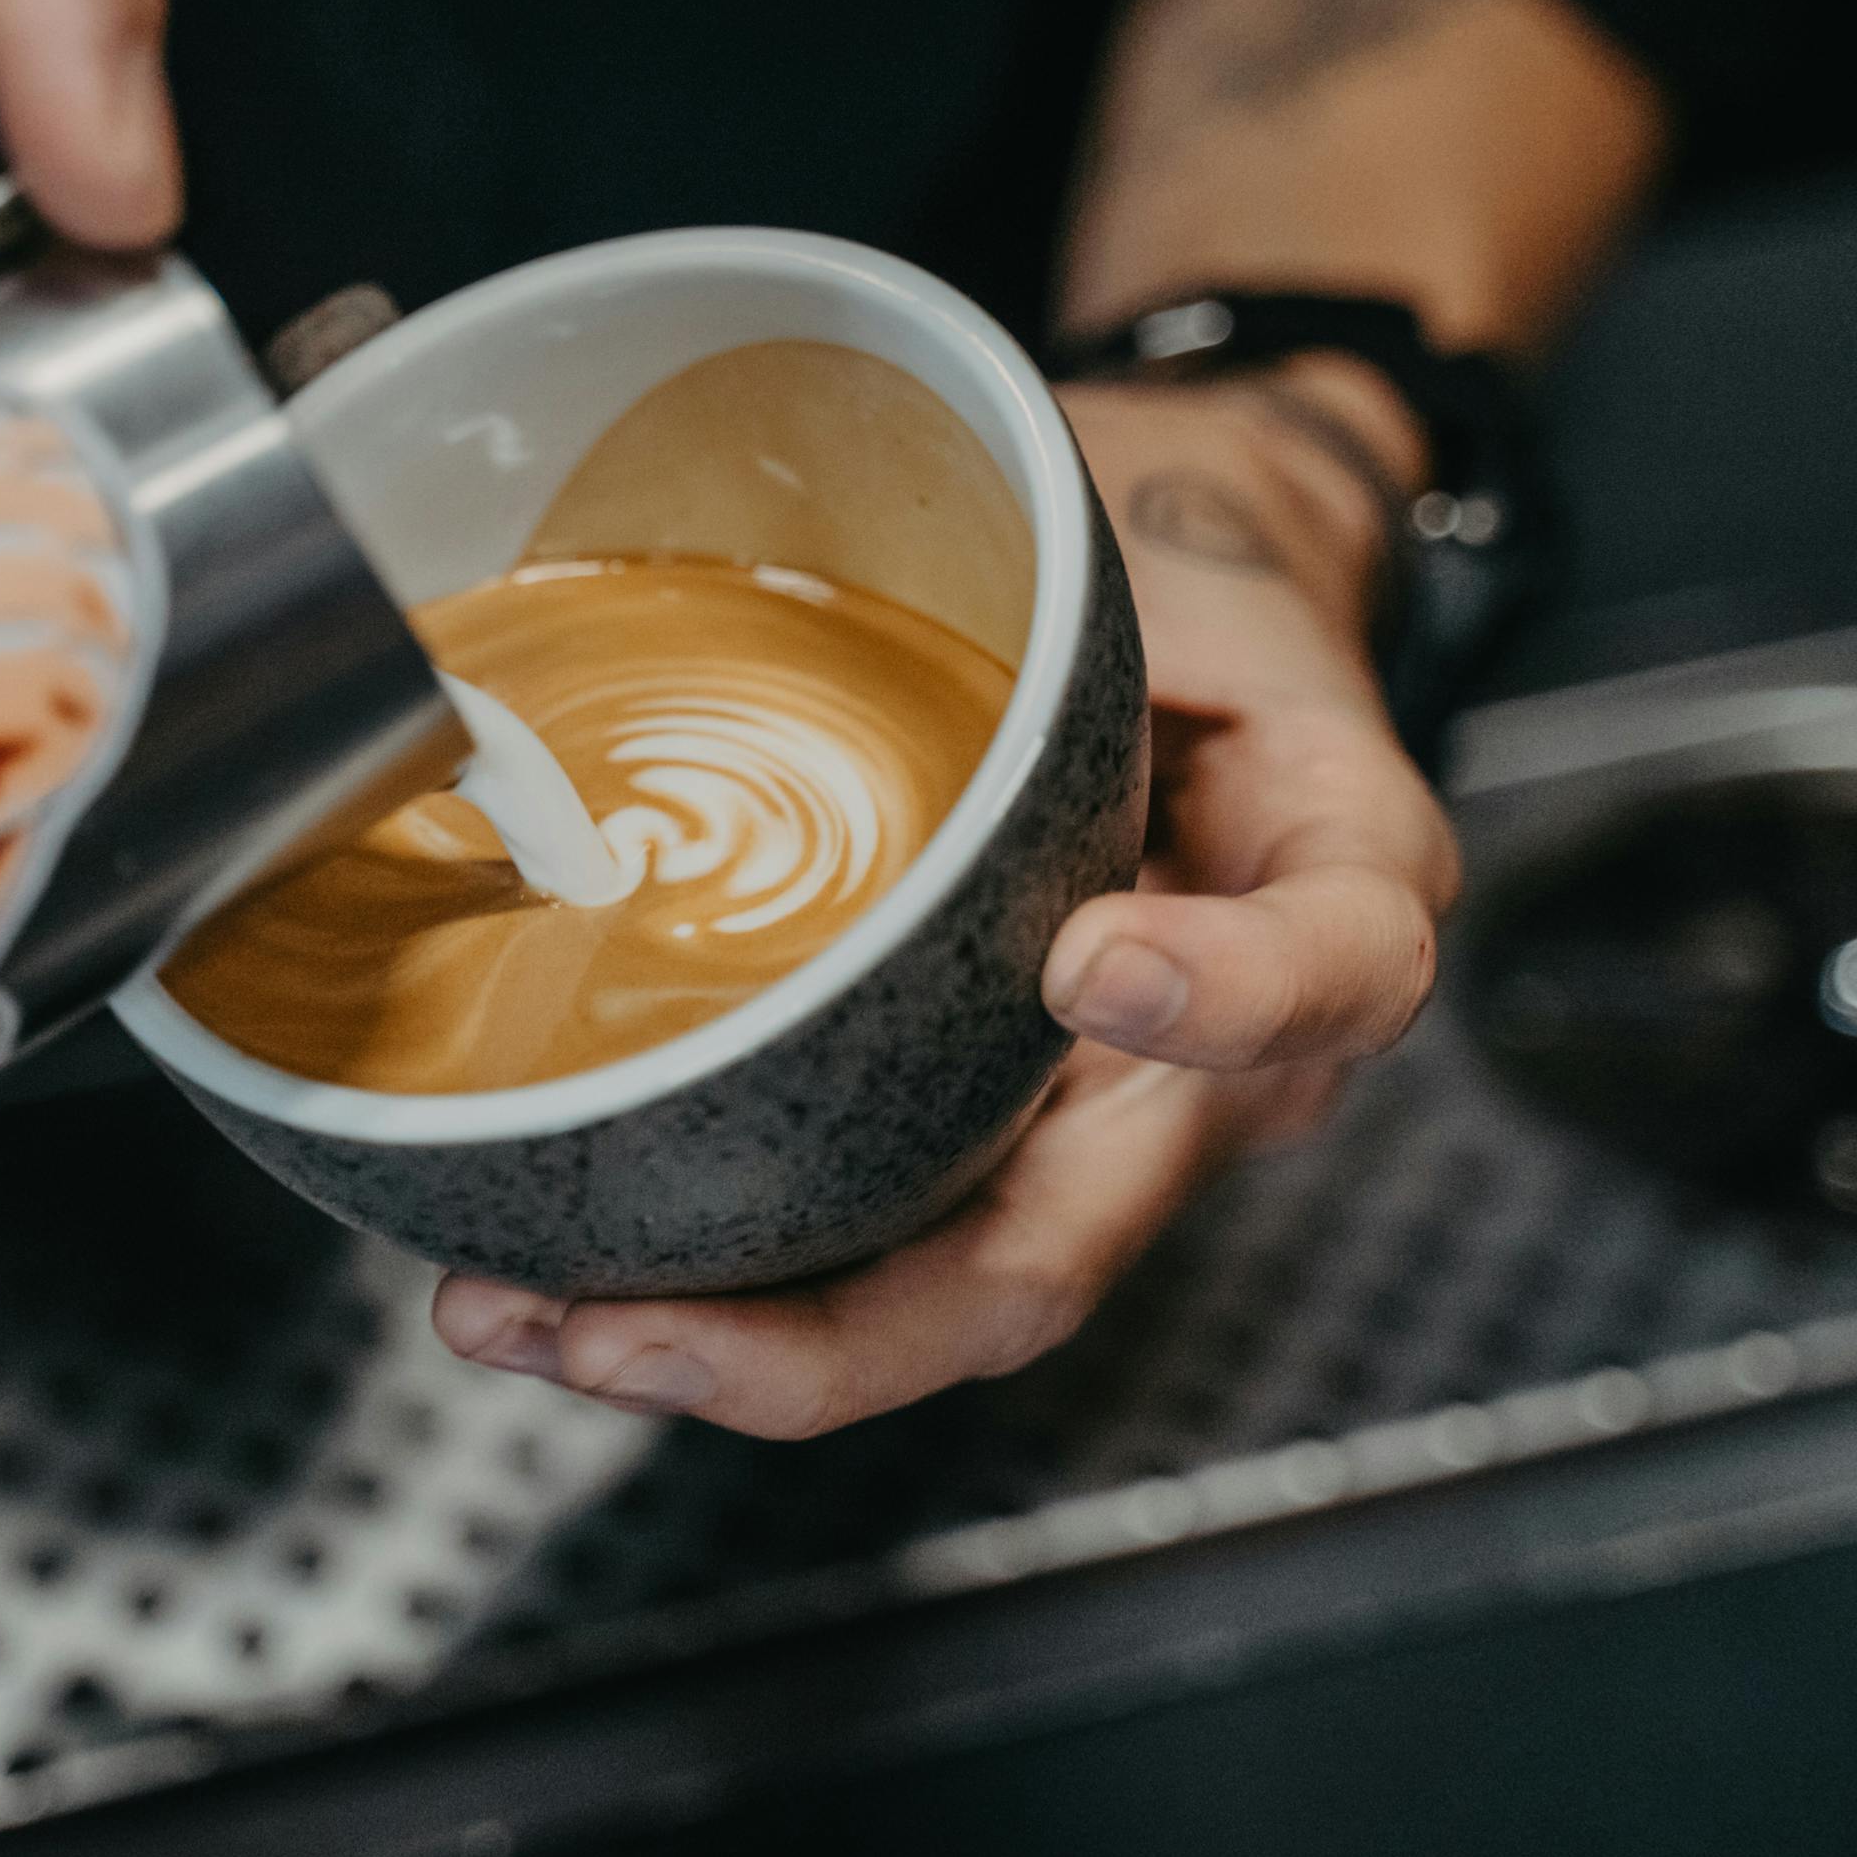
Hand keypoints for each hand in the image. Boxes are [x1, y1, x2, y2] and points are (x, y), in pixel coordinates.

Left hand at [431, 371, 1460, 1436]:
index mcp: (1332, 886)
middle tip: (626, 1327)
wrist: (1190, 611)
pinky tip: (541, 1281)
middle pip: (1053, 1257)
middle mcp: (1222, 1063)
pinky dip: (708, 1282)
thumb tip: (792, 513)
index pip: (1338, 966)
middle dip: (826, 1335)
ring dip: (722, 1344)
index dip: (1229, 997)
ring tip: (518, 1317)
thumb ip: (1067, 578)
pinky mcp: (980, 1131)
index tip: (1092, 962)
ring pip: (932, 1301)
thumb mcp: (1164, 534)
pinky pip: (863, 1241)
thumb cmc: (1172, 569)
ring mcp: (1092, 1128)